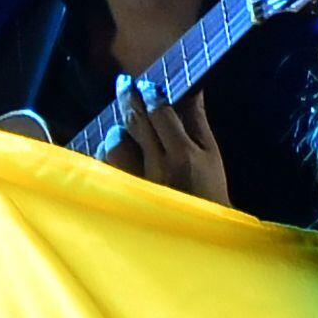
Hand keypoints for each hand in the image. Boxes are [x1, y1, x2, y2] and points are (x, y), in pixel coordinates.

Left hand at [114, 89, 227, 203]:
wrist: (199, 233)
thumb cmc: (210, 191)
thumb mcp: (211, 154)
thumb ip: (197, 120)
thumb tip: (191, 88)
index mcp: (183, 154)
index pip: (161, 114)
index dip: (150, 95)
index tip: (145, 84)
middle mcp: (157, 167)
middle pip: (135, 123)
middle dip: (128, 99)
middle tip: (124, 84)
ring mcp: (137, 183)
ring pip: (114, 146)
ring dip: (116, 132)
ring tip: (122, 129)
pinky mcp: (124, 196)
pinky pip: (106, 168)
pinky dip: (107, 156)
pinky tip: (112, 153)